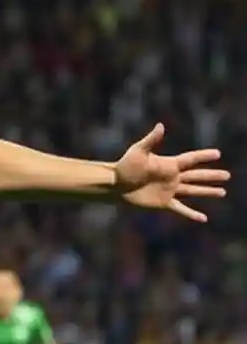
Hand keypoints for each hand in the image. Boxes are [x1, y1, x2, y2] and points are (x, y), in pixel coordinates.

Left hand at [114, 124, 229, 221]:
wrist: (114, 185)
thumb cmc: (125, 167)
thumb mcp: (138, 151)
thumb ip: (151, 140)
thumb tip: (161, 125)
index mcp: (169, 164)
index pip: (191, 159)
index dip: (204, 156)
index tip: (217, 153)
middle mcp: (172, 177)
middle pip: (197, 176)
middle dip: (212, 176)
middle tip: (228, 175)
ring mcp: (169, 190)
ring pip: (193, 191)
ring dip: (207, 192)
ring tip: (222, 192)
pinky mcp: (163, 203)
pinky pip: (181, 209)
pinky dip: (192, 214)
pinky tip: (203, 218)